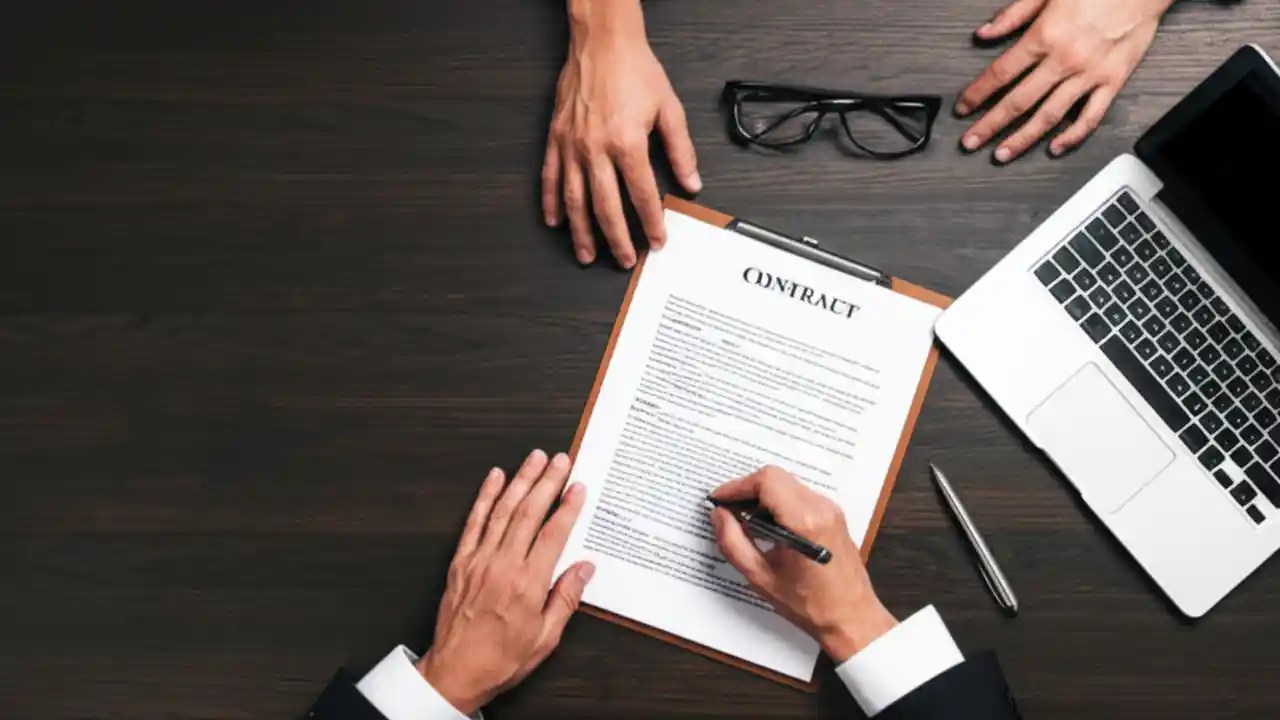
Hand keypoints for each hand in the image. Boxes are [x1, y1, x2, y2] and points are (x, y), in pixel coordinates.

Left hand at [418, 450, 593, 713]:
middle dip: (547, 482)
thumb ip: (565, 599)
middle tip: (561, 460)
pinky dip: (485, 497)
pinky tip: (494, 477)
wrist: (455, 672)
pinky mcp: (460, 562)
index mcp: (527, 584)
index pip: (553, 534)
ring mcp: (479, 561)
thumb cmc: (500, 659)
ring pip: (503, 510)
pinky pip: (474, 522)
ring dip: (520, 480)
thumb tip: (584, 569)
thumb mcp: (545, 638)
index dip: (568, 507)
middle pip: (529, 513)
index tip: (578, 487)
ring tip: (534, 458)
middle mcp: (502, 566)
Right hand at [542, 0, 700, 268]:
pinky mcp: (556, 138)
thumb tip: (691, 182)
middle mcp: (597, 149)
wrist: (602, 43)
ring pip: (576, 200)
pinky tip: (555, 222)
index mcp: (628, 143)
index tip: (658, 241)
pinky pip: (551, 177)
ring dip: (582, 232)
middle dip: (618, 239)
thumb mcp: (668, 109)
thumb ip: (681, 150)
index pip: (643, 195)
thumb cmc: (635, 70)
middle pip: (607, 207)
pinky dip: (551, 203)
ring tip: (588, 254)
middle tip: (625, 259)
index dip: (652, 222)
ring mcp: (573, 146)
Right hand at [709, 466, 896, 662]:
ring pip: (787, 483)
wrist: (852, 618)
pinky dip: (778, 502)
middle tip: (728, 512)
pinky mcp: (834, 515)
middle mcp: (821, 508)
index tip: (718, 500)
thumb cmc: (809, 605)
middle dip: (747, 490)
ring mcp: (831, 509)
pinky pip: (799, 495)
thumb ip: (733, 542)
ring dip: (762, 496)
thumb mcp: (761, 577)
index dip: (736, 486)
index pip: (766, 481)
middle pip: (775, 477)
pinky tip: (767, 526)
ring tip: (745, 521)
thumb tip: (718, 515)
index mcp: (805, 522)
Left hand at [956, 0, 1172, 162]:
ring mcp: (1089, 74)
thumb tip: (984, 33)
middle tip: (971, 142)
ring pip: (1049, 116)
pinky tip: (1055, 148)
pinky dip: (1072, 136)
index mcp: (1045, 36)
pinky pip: (1090, 117)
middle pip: (1018, 101)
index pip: (1000, 74)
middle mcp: (1064, 60)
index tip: (963, 109)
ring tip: (1002, 154)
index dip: (977, 94)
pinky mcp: (1113, 82)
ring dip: (1022, 138)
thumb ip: (1013, 14)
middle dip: (990, 125)